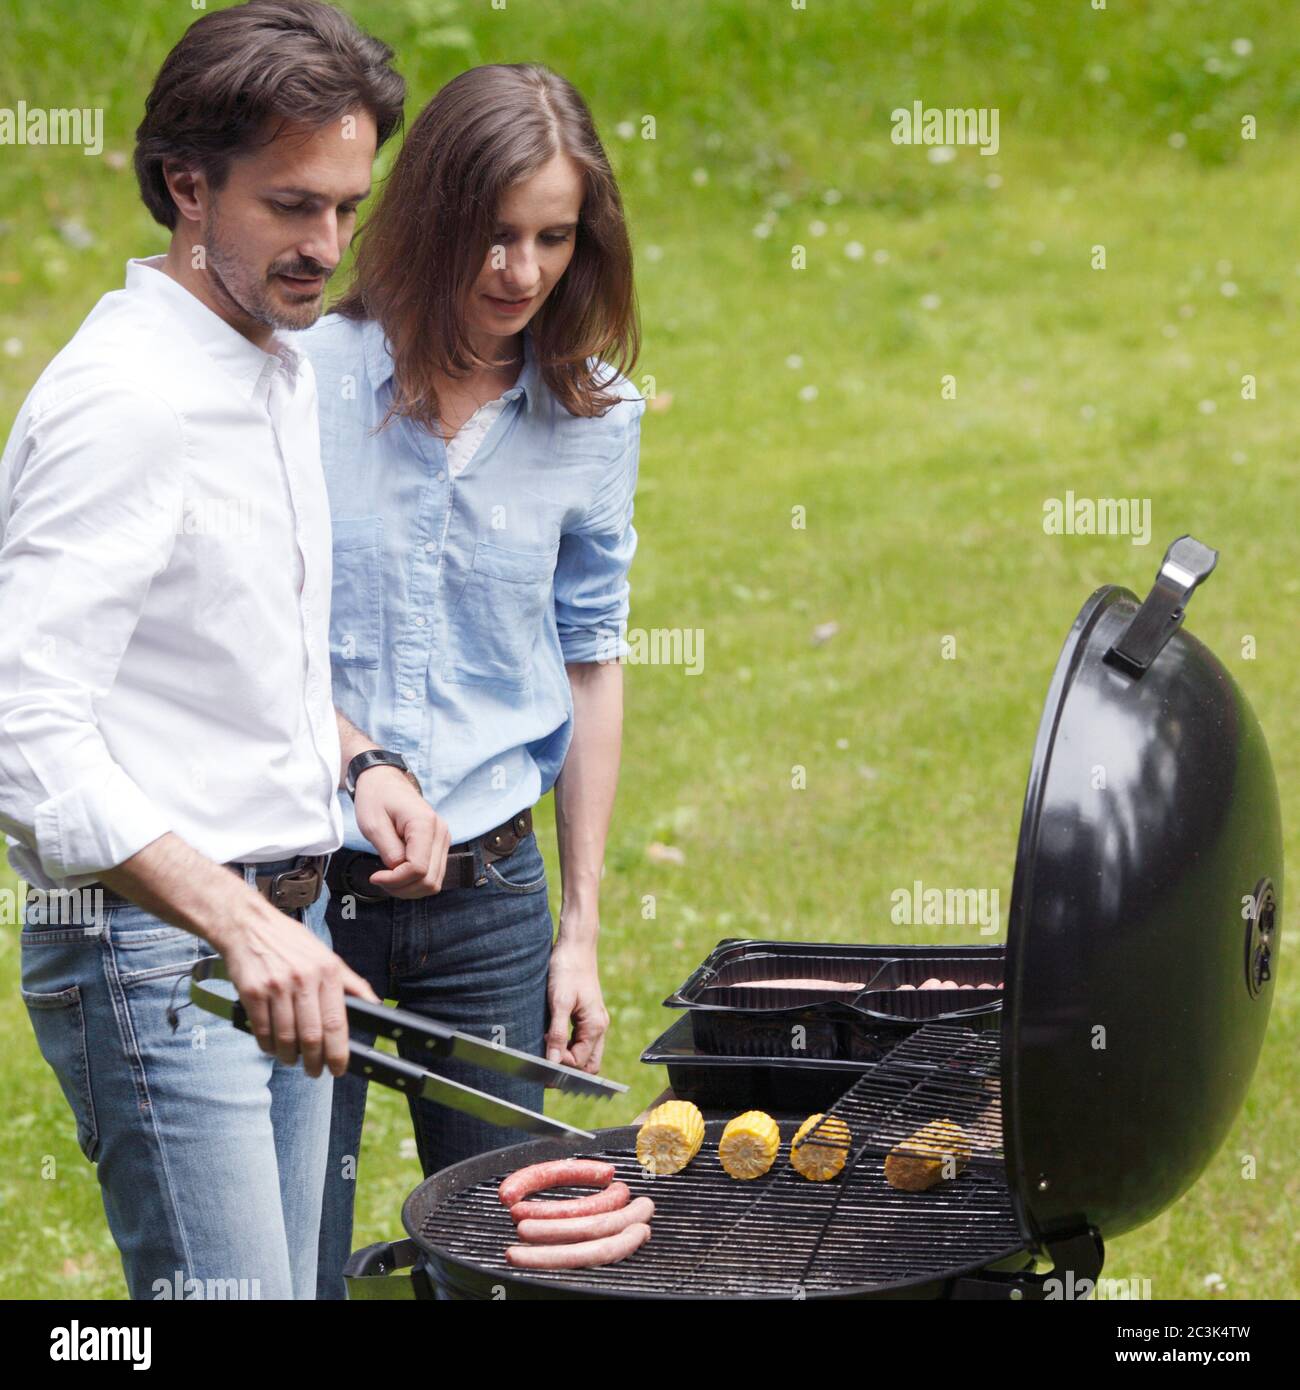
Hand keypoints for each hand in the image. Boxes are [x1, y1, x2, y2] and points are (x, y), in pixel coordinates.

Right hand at [222, 902, 379, 1078]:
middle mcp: (303, 979)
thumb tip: (374, 1003)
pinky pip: (262, 1031)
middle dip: (315, 1061)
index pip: (336, 1022)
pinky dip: (268, 1046)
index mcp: (327, 971)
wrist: (249, 926)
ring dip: (290, 1057)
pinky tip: (273, 1047)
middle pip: (311, 1036)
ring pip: (285, 1038)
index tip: (339, 1067)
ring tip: (293, 1060)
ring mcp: (276, 987)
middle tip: (316, 1071)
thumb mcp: (327, 956)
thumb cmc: (290, 942)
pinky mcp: (252, 993)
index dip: (338, 1052)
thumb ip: (351, 982)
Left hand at [353, 766, 450, 897]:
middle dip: (403, 888)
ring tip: (388, 879)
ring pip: (435, 882)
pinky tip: (398, 874)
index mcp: (425, 824)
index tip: (375, 877)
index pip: (419, 868)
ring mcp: (443, 839)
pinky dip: (416, 881)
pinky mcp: (439, 844)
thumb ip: (388, 851)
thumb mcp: (373, 824)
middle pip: (430, 880)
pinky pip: (433, 874)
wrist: (384, 781)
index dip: (396, 880)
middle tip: (380, 880)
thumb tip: (398, 872)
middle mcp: (441, 832)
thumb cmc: (376, 798)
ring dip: (410, 888)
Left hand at [545, 936, 608, 1073]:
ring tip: (546, 1049)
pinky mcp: (587, 1015)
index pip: (580, 1062)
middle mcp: (599, 1026)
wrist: (575, 946)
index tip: (542, 1056)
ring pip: (584, 1053)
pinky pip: (581, 1040)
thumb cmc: (568, 969)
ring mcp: (594, 1021)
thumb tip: (552, 1062)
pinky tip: (551, 1038)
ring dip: (567, 1057)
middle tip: (544, 1064)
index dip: (560, 1064)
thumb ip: (557, 1033)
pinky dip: (567, 1045)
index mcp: (596, 1026)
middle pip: (588, 1063)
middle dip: (568, 1069)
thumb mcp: (559, 1002)